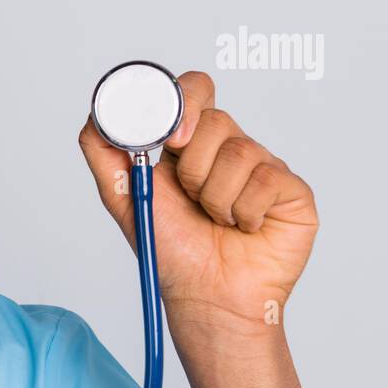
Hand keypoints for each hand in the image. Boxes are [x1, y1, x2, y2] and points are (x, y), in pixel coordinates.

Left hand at [78, 70, 318, 340]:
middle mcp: (229, 148)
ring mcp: (264, 166)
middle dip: (192, 170)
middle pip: (216, 120)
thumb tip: (96, 114)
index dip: (185, 102)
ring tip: (216, 221)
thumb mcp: (124, 196)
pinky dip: (245, 212)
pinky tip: (245, 228)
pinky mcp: (291, 191)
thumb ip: (104, 153)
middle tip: (191, 199)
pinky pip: (268, 179)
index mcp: (191, 143)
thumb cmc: (171, 251)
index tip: (171, 137)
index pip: (195, 90)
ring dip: (216, 198)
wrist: (205, 297)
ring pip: (240, 152)